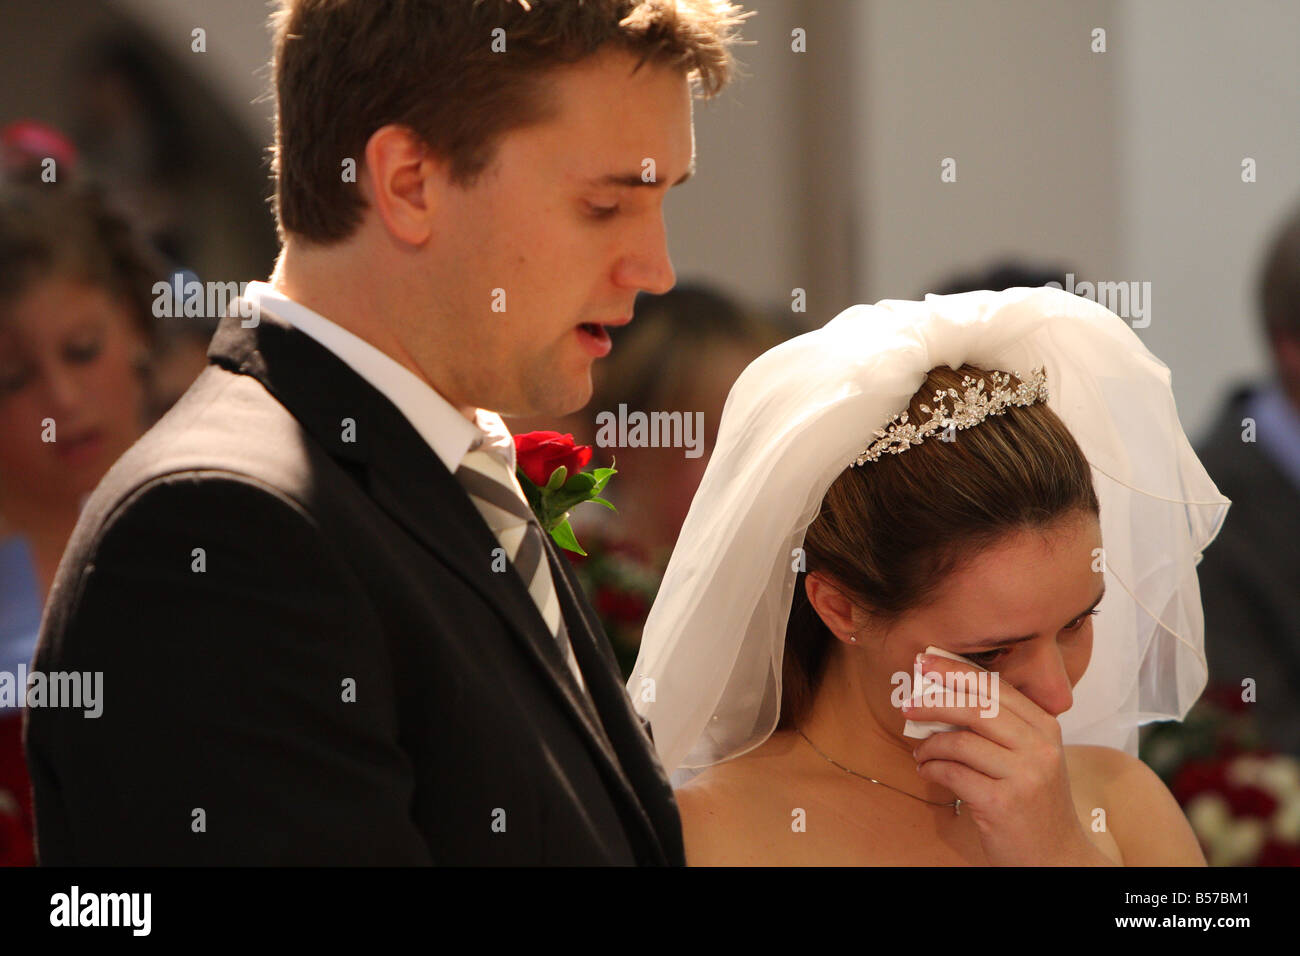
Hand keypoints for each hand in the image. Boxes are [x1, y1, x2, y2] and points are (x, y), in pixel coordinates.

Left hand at [903, 653, 1111, 865]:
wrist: (1056, 855)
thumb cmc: (1034, 802)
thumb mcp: (1030, 756)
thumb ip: (999, 726)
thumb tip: (944, 695)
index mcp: (1045, 728)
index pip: (995, 687)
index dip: (956, 671)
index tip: (924, 663)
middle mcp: (1039, 748)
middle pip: (976, 709)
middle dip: (934, 701)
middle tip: (907, 704)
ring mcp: (1023, 776)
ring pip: (960, 742)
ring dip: (930, 745)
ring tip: (919, 751)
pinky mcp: (1002, 804)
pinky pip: (953, 774)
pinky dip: (932, 768)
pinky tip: (926, 770)